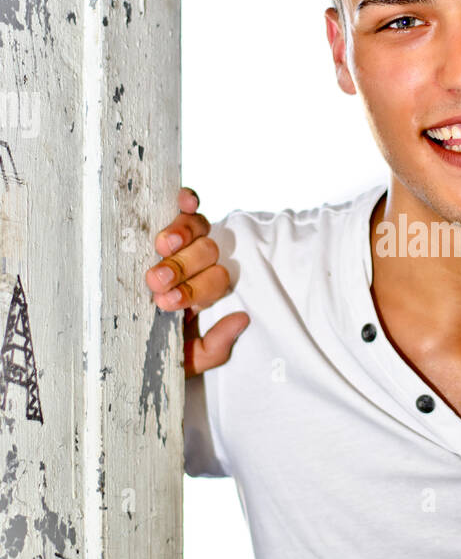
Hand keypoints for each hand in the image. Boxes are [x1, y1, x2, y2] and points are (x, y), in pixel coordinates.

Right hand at [145, 187, 249, 377]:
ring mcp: (181, 242)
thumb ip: (216, 346)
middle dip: (183, 268)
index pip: (216, 281)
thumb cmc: (157, 349)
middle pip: (206, 253)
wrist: (121, 346)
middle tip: (157, 280)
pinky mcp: (162, 224)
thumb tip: (241, 319)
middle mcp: (198, 265)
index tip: (166, 302)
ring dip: (181, 235)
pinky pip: (185, 207)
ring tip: (162, 247)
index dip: (196, 289)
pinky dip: (188, 200)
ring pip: (197, 227)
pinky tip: (185, 201)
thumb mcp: (187, 358)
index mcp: (203, 292)